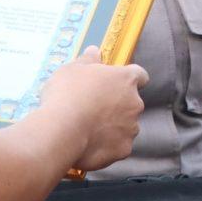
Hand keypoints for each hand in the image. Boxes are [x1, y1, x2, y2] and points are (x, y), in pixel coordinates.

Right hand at [39, 48, 146, 172]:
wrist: (62, 130)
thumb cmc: (67, 94)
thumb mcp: (71, 69)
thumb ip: (87, 60)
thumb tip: (95, 51)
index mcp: (126, 80)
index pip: (139, 75)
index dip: (128, 78)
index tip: (116, 82)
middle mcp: (135, 103)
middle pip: (130, 103)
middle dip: (116, 105)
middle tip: (91, 109)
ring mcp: (131, 128)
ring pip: (125, 126)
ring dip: (112, 126)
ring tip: (86, 128)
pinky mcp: (123, 149)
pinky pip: (117, 146)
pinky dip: (106, 146)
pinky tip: (87, 145)